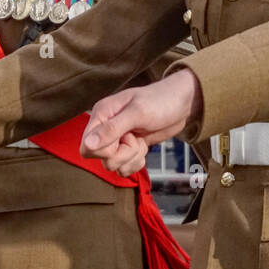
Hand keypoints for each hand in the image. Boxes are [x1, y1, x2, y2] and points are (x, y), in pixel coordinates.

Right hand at [81, 70, 201, 175]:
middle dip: (123, 154)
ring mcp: (117, 139)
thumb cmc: (160, 101)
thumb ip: (111, 129)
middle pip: (102, 159)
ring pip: (114, 165)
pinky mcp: (129, 148)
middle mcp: (105, 128)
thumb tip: (87, 144)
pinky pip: (125, 168)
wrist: (181, 103)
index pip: (87, 147)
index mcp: (102, 114)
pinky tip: (144, 147)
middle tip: (135, 137)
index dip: (105, 150)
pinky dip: (137, 162)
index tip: (123, 138)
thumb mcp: (137, 113)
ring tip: (141, 140)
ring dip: (132, 157)